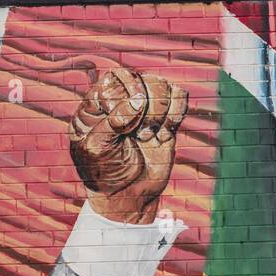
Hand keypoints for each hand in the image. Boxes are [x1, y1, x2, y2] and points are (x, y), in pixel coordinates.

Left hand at [69, 67, 187, 224]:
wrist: (128, 197)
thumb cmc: (104, 174)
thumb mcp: (97, 151)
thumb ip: (112, 122)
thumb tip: (137, 99)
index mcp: (96, 104)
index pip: (114, 78)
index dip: (124, 98)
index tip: (122, 128)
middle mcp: (120, 100)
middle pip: (139, 78)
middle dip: (144, 108)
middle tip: (137, 134)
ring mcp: (143, 107)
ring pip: (161, 85)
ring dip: (159, 114)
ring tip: (148, 138)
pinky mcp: (165, 118)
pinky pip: (179, 96)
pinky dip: (176, 114)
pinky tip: (164, 136)